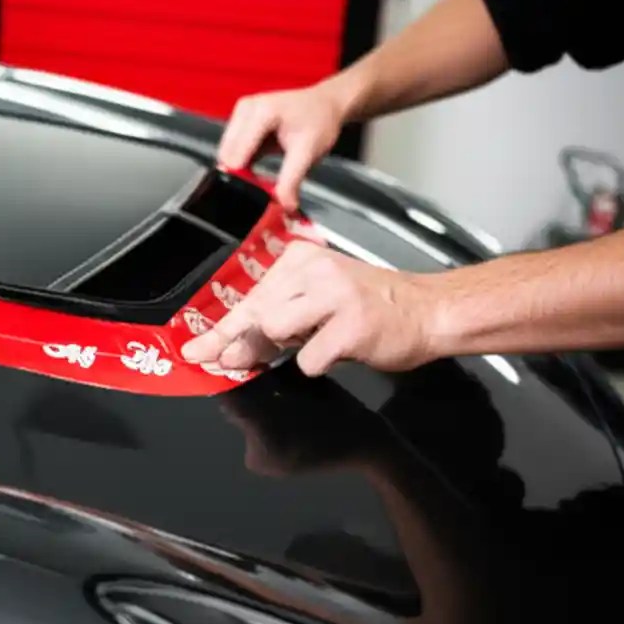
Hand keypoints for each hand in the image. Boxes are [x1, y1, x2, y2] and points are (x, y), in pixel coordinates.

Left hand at [182, 242, 442, 375]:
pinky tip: (343, 349)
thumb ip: (272, 327)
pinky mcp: (350, 325)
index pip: (249, 298)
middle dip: (239, 344)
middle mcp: (314, 271)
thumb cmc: (371, 310)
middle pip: (255, 314)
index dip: (220, 329)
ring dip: (289, 347)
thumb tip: (228, 352)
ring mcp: (333, 295)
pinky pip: (308, 359)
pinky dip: (320, 362)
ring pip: (274, 330)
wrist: (429, 311)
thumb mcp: (316, 308)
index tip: (194, 349)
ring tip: (320, 339)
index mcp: (300, 260)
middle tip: (222, 360)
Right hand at [217, 84, 349, 208]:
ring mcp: (241, 113)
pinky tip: (257, 166)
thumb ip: (291, 180)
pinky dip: (243, 162)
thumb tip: (284, 205)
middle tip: (261, 186)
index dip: (243, 178)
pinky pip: (232, 149)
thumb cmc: (320, 121)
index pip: (237, 155)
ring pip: (227, 153)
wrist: (326, 103)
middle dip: (241, 174)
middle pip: (227, 154)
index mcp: (261, 113)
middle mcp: (246, 109)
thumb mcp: (308, 153)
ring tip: (260, 176)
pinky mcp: (240, 120)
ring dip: (241, 168)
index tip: (256, 193)